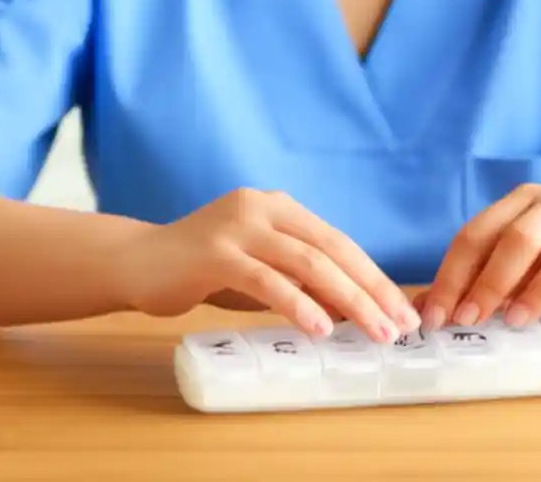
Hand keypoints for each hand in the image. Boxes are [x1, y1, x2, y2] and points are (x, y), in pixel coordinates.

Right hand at [117, 188, 418, 341]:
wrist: (137, 263)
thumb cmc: (204, 272)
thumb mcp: (263, 275)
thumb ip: (303, 285)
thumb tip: (357, 314)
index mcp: (280, 207)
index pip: (340, 242)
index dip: (375, 277)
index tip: (403, 311)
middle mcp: (263, 207)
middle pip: (332, 250)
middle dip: (372, 290)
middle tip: (399, 326)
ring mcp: (238, 226)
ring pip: (308, 262)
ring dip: (348, 300)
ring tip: (375, 333)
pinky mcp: (215, 253)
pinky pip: (267, 280)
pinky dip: (298, 304)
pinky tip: (321, 328)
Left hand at [420, 184, 540, 328]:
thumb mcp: (525, 270)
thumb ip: (483, 281)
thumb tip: (428, 310)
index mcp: (524, 202)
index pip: (478, 233)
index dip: (454, 275)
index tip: (438, 317)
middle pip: (519, 236)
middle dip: (490, 281)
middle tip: (472, 320)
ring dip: (539, 288)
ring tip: (518, 321)